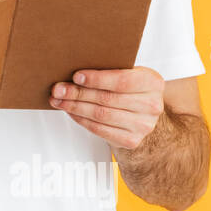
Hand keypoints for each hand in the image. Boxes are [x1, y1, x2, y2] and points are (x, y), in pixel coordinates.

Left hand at [49, 67, 164, 151]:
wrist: (142, 114)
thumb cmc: (131, 89)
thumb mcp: (128, 73)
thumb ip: (110, 69)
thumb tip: (75, 72)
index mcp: (152, 83)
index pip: (122, 81)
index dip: (97, 79)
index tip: (76, 76)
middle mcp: (151, 106)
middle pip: (107, 99)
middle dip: (78, 93)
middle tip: (58, 89)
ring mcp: (143, 126)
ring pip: (100, 115)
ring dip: (75, 107)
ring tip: (59, 100)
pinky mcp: (131, 141)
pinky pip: (99, 130)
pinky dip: (81, 119)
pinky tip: (71, 111)